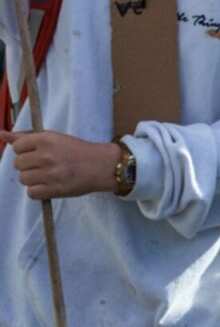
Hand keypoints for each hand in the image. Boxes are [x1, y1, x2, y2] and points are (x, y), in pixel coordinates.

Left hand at [5, 131, 119, 199]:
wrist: (101, 166)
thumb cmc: (76, 150)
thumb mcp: (53, 138)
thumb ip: (26, 137)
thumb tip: (0, 134)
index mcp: (45, 140)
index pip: (17, 147)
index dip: (26, 150)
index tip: (38, 152)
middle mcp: (46, 156)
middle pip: (18, 164)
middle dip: (28, 165)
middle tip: (45, 164)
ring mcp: (50, 174)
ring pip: (23, 179)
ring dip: (33, 178)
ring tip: (48, 175)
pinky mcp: (54, 189)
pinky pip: (31, 193)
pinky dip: (38, 190)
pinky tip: (49, 184)